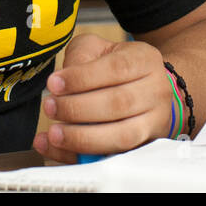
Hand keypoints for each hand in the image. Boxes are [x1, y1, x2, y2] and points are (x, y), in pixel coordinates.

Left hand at [33, 34, 175, 163]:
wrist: (144, 87)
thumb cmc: (116, 66)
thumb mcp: (98, 49)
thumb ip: (80, 58)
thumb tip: (61, 84)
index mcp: (145, 60)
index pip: (116, 68)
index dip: (82, 78)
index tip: (54, 83)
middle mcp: (156, 91)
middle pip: (119, 103)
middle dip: (78, 108)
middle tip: (50, 107)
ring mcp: (155, 122)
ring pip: (122, 135)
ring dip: (83, 137)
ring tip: (54, 133)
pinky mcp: (145, 146)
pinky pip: (114, 157)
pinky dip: (82, 157)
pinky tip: (60, 150)